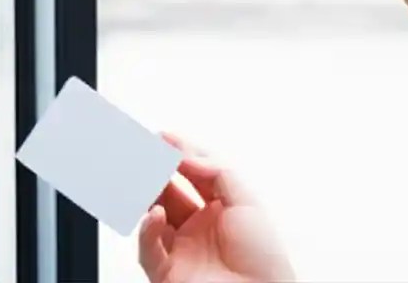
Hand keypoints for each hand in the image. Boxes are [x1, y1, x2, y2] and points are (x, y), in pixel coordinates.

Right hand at [138, 133, 296, 282]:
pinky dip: (147, 229)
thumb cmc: (263, 259)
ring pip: (152, 215)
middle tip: (143, 153)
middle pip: (169, 191)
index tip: (162, 137)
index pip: (194, 174)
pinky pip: (148, 248)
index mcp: (221, 207)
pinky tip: (155, 215)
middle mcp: (199, 225)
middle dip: (156, 171)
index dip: (179, 154)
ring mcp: (182, 248)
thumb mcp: (248, 202)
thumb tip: (188, 155)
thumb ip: (218, 173)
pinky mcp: (167, 271)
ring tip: (144, 178)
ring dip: (146, 196)